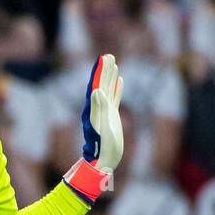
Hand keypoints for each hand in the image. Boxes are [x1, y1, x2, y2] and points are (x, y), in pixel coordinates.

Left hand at [82, 53, 123, 171]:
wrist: (105, 159)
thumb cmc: (103, 145)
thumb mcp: (101, 126)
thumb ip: (99, 108)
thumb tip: (96, 90)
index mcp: (94, 108)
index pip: (96, 85)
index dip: (99, 72)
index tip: (102, 59)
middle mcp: (98, 107)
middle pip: (101, 84)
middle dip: (104, 70)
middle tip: (108, 56)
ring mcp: (105, 111)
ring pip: (108, 89)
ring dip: (110, 76)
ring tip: (113, 63)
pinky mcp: (112, 116)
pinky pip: (114, 98)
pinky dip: (116, 88)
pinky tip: (120, 80)